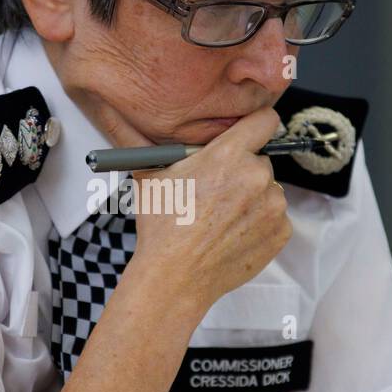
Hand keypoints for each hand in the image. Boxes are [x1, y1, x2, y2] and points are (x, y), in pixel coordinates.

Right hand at [128, 104, 290, 314]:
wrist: (176, 277)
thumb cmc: (163, 228)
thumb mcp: (150, 175)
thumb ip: (144, 140)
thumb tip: (111, 113)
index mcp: (229, 155)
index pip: (265, 120)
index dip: (255, 126)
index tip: (249, 135)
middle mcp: (257, 176)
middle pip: (260, 160)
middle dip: (243, 170)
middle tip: (218, 191)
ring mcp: (273, 206)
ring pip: (268, 190)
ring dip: (252, 198)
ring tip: (222, 218)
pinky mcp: (281, 231)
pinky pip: (275, 218)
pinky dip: (260, 223)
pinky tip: (233, 233)